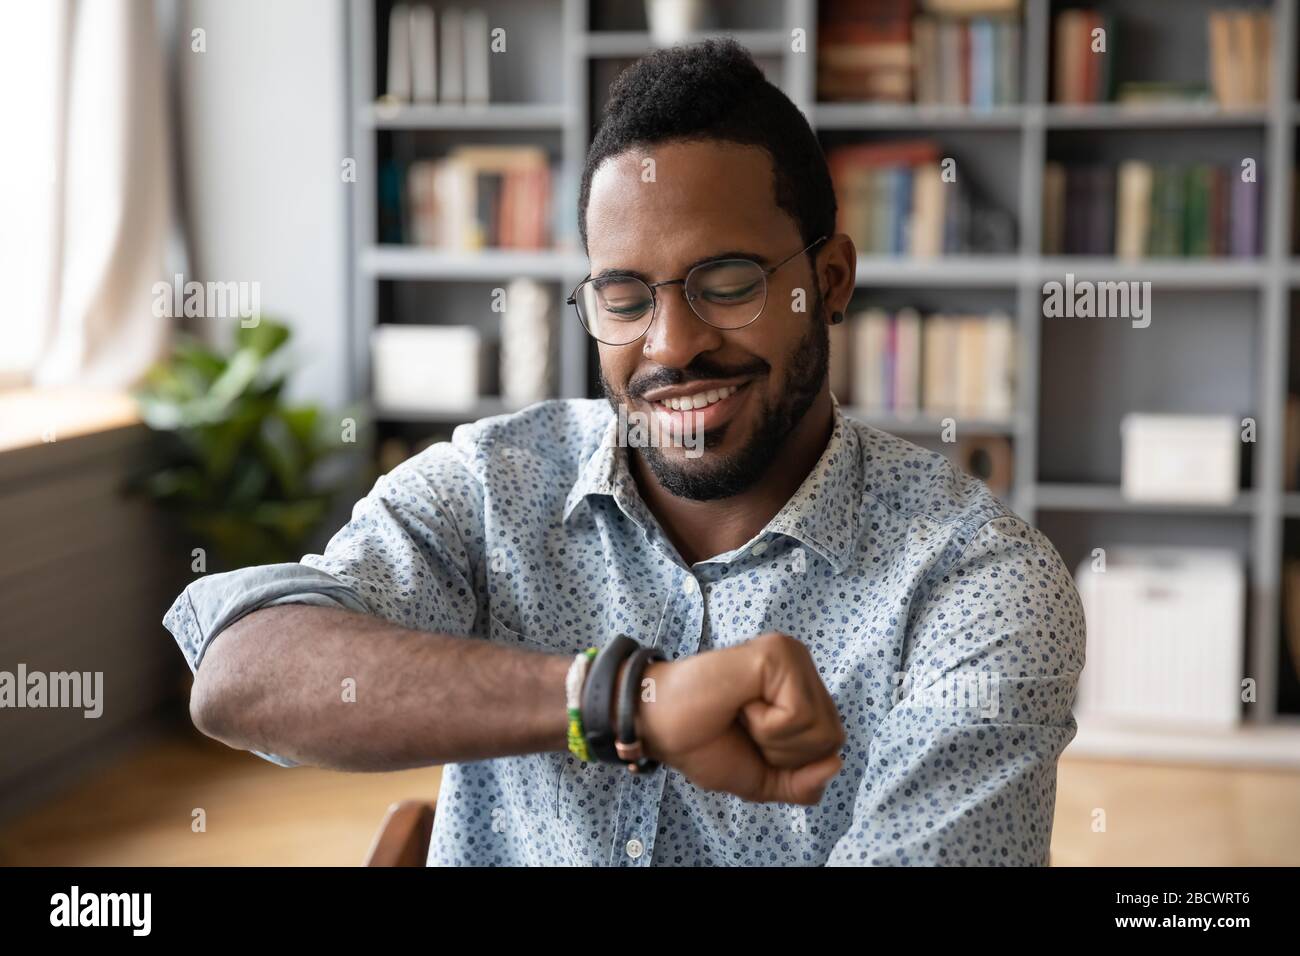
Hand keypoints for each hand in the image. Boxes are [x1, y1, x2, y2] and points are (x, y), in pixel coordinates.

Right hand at [634, 632, 844, 804]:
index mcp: (800, 687)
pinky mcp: (778, 654)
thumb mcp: (763, 778)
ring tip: (741, 714)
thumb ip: (802, 784)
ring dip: (773, 740)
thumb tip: (836, 764)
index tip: (749, 740)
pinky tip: (741, 704)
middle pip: (832, 738)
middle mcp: (801, 664)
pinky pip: (799, 716)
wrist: (658, 727)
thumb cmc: (703, 743)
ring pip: (820, 730)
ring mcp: (791, 654)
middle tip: (743, 728)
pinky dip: (766, 726)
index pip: (832, 744)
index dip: (791, 762)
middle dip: (785, 754)